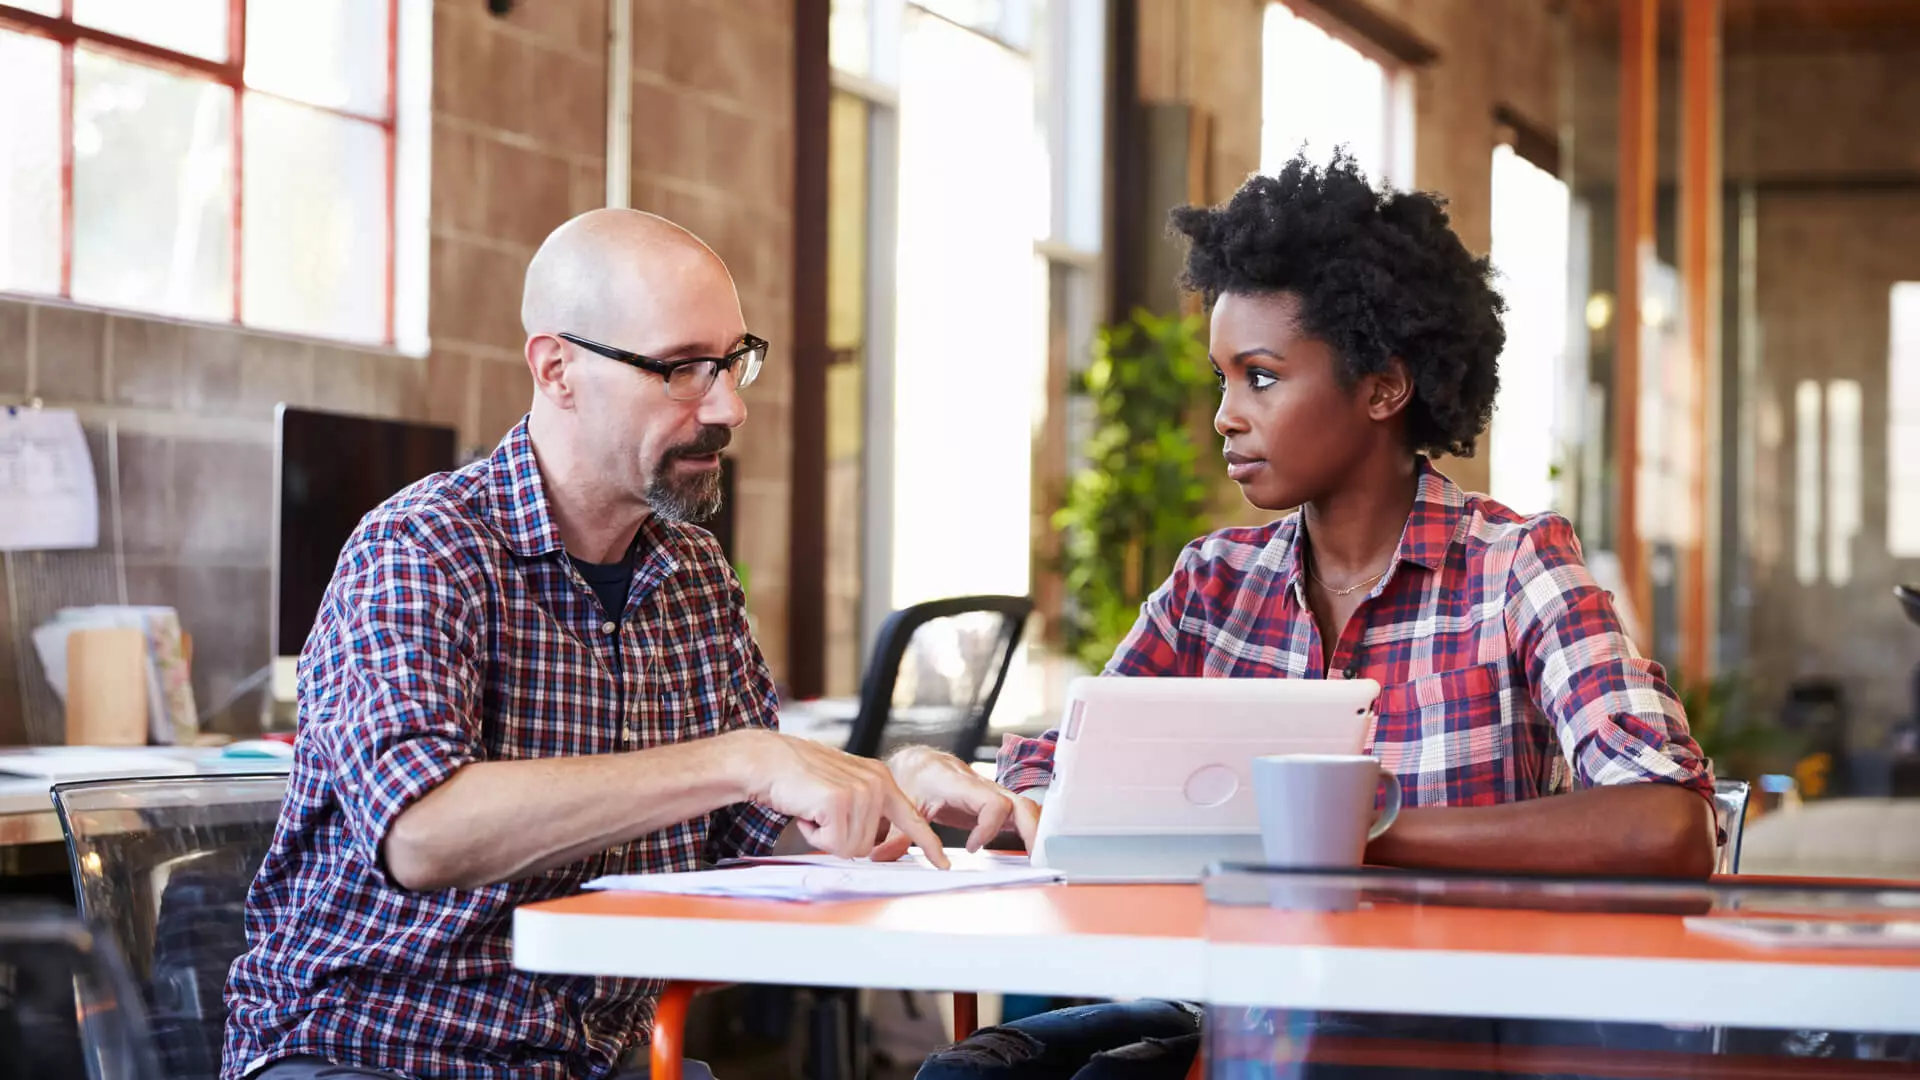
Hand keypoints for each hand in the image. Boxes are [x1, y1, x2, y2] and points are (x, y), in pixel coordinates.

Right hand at [733, 731, 949, 867]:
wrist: (768, 760)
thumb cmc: (799, 779)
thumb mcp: (842, 789)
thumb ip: (863, 811)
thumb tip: (868, 845)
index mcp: (880, 780)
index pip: (912, 818)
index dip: (927, 844)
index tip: (943, 864)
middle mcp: (877, 784)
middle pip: (867, 847)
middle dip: (838, 839)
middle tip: (821, 814)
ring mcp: (861, 792)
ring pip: (850, 848)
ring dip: (824, 836)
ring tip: (813, 808)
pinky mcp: (841, 801)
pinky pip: (831, 843)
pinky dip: (813, 834)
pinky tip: (807, 811)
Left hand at [871, 746, 1040, 861]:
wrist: (916, 762)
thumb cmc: (910, 777)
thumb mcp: (900, 804)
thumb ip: (894, 833)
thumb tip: (883, 857)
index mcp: (958, 783)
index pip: (992, 802)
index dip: (989, 828)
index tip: (971, 847)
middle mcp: (980, 785)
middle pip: (1020, 803)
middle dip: (1031, 830)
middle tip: (1031, 858)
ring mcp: (989, 793)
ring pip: (1025, 806)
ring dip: (1035, 830)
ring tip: (1037, 858)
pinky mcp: (992, 801)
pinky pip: (1018, 812)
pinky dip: (1029, 828)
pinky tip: (1031, 847)